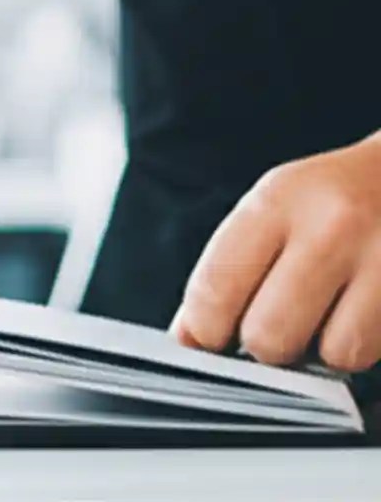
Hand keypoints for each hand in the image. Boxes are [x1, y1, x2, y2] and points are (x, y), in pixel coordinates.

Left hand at [171, 133, 380, 370]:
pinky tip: (357, 314)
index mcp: (277, 201)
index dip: (202, 331)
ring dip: (322, 350)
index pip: (215, 289)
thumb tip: (189, 337)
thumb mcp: (270, 208)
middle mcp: (332, 226)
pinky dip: (361, 346)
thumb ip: (225, 269)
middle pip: (270, 335)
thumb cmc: (331, 196)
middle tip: (274, 323)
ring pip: (333, 355)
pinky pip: (375, 352)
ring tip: (324, 316)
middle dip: (264, 344)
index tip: (206, 339)